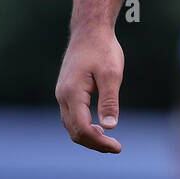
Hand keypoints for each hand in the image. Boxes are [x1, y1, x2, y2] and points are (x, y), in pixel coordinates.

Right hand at [55, 28, 124, 152]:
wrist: (90, 30)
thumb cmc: (102, 49)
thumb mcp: (111, 74)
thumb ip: (109, 101)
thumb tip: (110, 127)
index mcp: (72, 94)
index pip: (83, 128)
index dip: (99, 142)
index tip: (117, 147)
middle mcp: (63, 96)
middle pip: (74, 131)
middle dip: (94, 143)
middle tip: (115, 148)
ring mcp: (62, 94)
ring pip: (71, 125)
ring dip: (88, 137)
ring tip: (109, 142)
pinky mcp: (66, 91)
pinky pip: (72, 116)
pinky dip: (84, 126)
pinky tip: (99, 128)